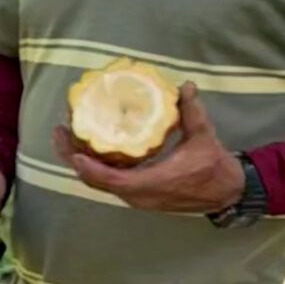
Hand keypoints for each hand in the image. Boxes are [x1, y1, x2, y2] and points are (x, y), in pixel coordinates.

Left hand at [54, 82, 243, 213]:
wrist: (224, 191)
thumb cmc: (212, 166)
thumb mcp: (203, 136)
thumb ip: (192, 111)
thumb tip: (185, 86)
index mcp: (151, 183)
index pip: (112, 180)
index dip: (90, 168)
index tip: (73, 152)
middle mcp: (138, 195)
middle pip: (96, 181)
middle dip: (73, 158)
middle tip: (60, 132)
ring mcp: (136, 198)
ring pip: (99, 183)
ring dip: (81, 163)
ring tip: (67, 137)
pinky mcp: (136, 195)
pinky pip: (108, 183)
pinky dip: (94, 167)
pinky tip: (87, 147)